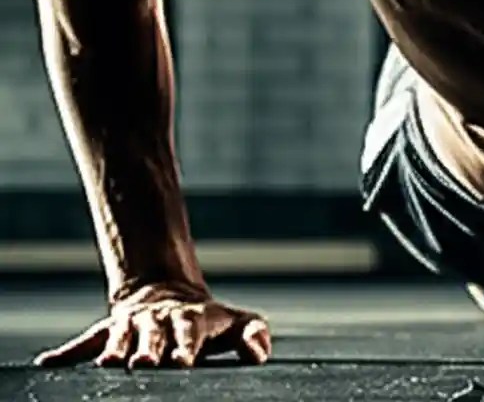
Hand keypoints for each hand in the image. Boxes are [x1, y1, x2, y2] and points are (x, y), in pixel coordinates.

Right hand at [33, 283, 271, 367]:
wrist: (170, 293)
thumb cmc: (209, 321)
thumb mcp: (236, 323)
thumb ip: (253, 335)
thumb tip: (260, 353)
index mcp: (191, 319)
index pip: (190, 332)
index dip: (186, 346)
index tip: (184, 362)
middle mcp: (159, 321)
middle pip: (154, 335)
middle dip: (149, 348)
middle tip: (145, 364)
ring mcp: (133, 325)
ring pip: (121, 336)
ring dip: (115, 349)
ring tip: (108, 364)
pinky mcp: (109, 330)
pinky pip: (85, 341)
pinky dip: (67, 353)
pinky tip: (48, 364)